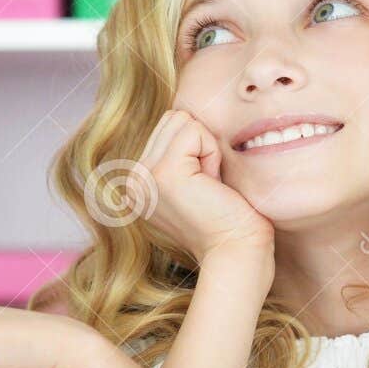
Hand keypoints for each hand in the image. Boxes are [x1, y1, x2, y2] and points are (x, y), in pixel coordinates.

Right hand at [128, 109, 273, 263]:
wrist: (235, 252)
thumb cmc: (229, 220)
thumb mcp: (194, 182)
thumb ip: (180, 154)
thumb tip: (186, 115)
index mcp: (138, 183)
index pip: (168, 126)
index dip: (197, 148)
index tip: (203, 187)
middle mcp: (133, 180)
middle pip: (173, 118)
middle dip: (200, 144)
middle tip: (208, 186)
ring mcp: (144, 177)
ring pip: (183, 120)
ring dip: (206, 148)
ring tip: (209, 186)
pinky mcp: (163, 173)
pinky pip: (195, 131)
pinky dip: (212, 153)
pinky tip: (212, 185)